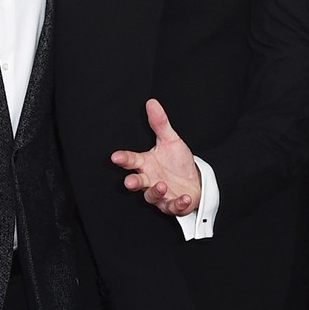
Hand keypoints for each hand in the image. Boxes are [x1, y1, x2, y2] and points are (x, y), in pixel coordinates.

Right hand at [111, 98, 201, 215]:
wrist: (194, 181)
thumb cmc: (178, 162)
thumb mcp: (171, 140)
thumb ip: (160, 123)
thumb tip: (152, 102)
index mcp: (146, 163)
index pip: (131, 160)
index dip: (123, 159)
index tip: (115, 157)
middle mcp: (150, 179)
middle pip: (137, 182)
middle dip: (133, 182)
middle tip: (130, 182)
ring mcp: (159, 194)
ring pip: (152, 196)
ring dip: (156, 192)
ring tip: (162, 185)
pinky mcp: (171, 204)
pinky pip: (172, 206)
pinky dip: (178, 204)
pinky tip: (184, 198)